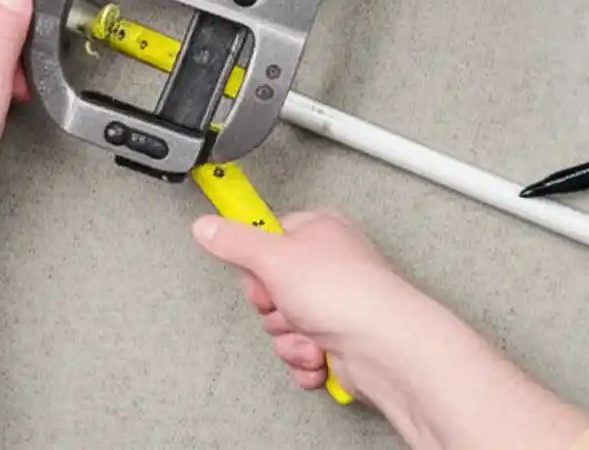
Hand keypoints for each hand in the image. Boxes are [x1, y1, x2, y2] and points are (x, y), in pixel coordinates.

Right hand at [192, 210, 421, 394]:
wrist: (382, 348)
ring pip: (283, 327)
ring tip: (312, 335)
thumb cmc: (343, 292)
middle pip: (270, 290)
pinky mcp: (338, 343)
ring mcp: (334, 306)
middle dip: (273, 310)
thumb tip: (206, 224)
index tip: (259, 274)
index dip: (255, 263)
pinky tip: (321, 357)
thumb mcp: (273, 257)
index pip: (267, 240)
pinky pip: (301, 356)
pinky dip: (305, 362)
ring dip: (290, 340)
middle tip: (288, 306)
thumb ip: (234, 241)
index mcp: (318, 232)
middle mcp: (327, 267)